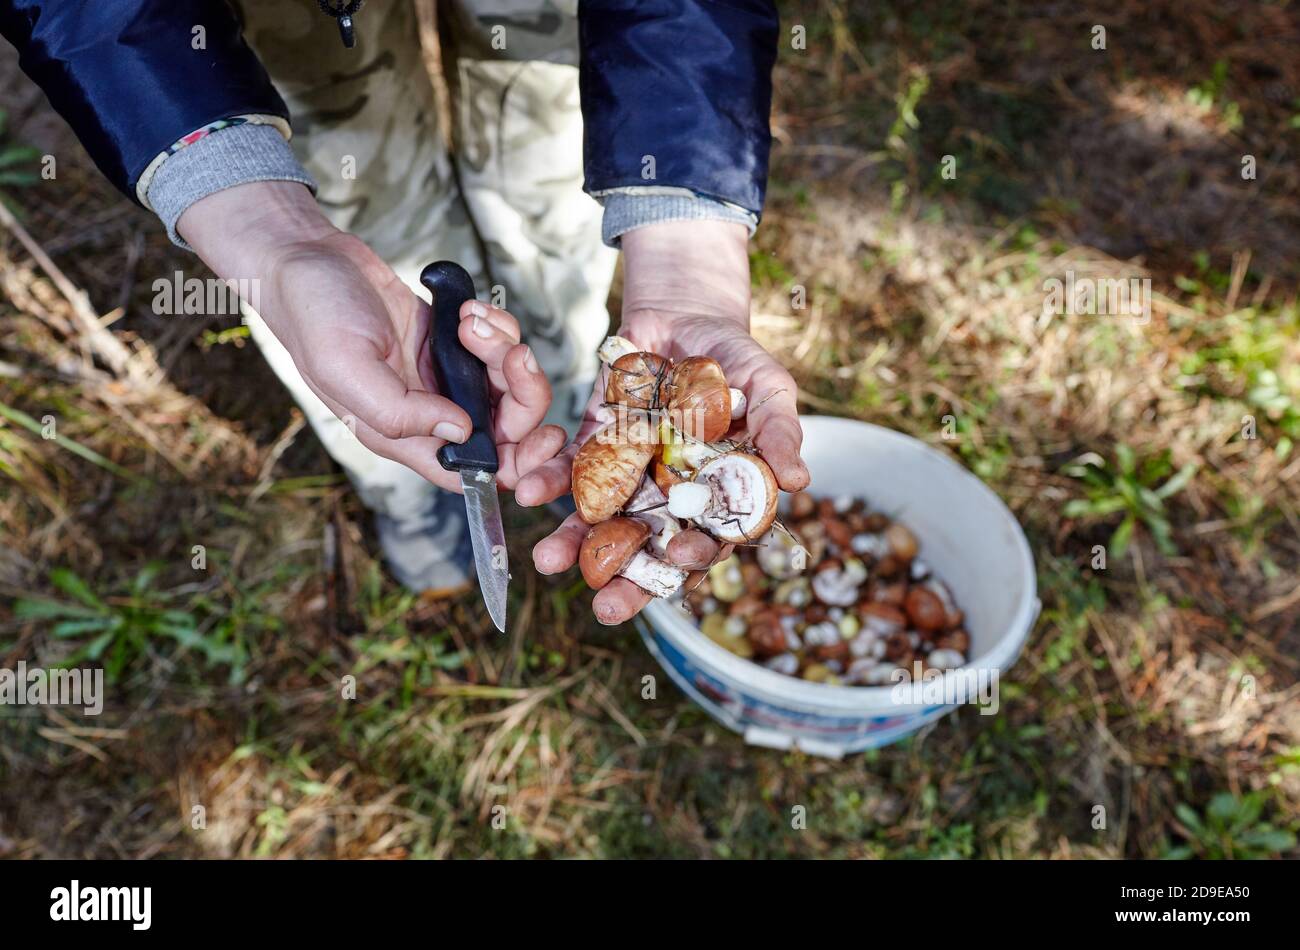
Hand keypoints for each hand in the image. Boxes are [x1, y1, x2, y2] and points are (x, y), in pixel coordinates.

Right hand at [179, 181, 566, 492]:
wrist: (307, 257)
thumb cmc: (314, 314)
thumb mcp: (347, 368)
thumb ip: (401, 412)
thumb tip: (463, 432)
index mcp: (401, 435)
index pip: (470, 472)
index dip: (513, 466)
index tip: (538, 439)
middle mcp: (428, 411)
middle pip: (505, 427)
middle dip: (521, 392)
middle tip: (509, 353)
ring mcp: (443, 375)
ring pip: (507, 383)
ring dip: (506, 350)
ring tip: (471, 320)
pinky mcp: (452, 342)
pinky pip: (499, 346)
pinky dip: (497, 326)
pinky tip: (466, 308)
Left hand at [518, 219, 809, 622]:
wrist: (683, 317)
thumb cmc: (736, 358)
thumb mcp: (768, 387)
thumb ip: (780, 431)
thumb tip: (800, 480)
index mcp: (716, 497)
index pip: (708, 542)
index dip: (694, 556)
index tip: (677, 557)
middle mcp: (670, 498)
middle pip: (649, 551)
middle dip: (626, 583)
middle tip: (605, 608)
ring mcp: (629, 477)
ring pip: (600, 523)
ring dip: (573, 545)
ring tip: (549, 562)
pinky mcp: (594, 449)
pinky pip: (568, 474)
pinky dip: (548, 484)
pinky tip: (529, 492)